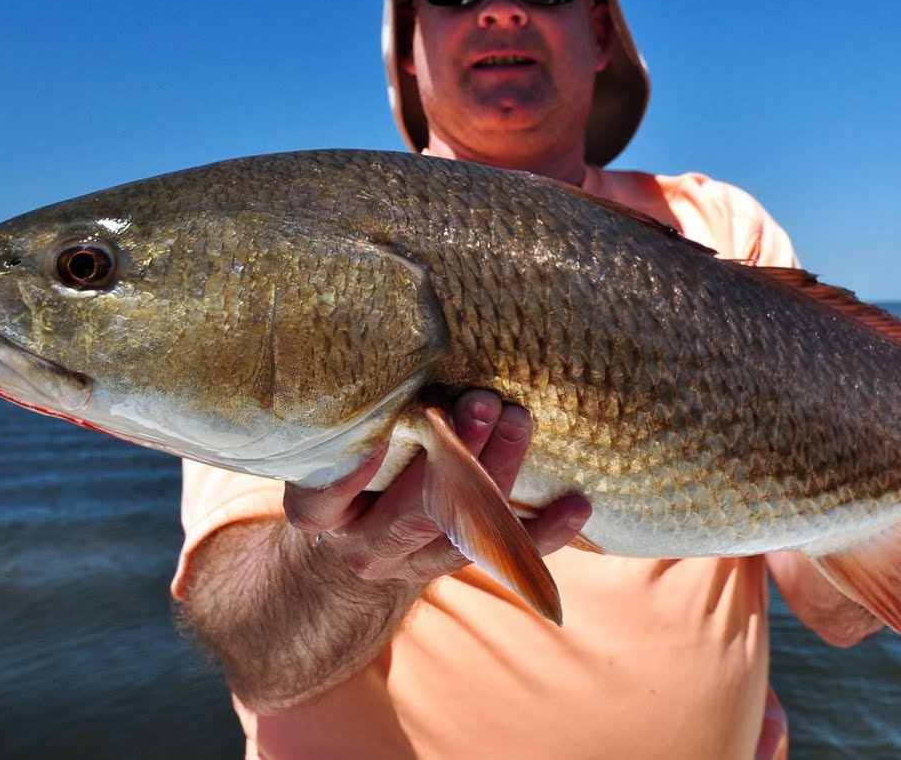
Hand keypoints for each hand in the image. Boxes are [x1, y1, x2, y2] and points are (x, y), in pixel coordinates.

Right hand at [281, 389, 590, 586]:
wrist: (365, 537)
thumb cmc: (355, 463)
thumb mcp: (340, 439)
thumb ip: (363, 411)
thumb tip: (393, 332)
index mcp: (324, 512)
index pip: (323, 498)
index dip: (352, 471)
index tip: (384, 428)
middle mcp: (366, 544)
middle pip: (414, 510)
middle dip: (454, 455)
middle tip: (483, 403)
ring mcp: (413, 565)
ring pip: (464, 529)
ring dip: (500, 474)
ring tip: (519, 422)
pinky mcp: (460, 566)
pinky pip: (509, 555)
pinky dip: (546, 531)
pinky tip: (577, 505)